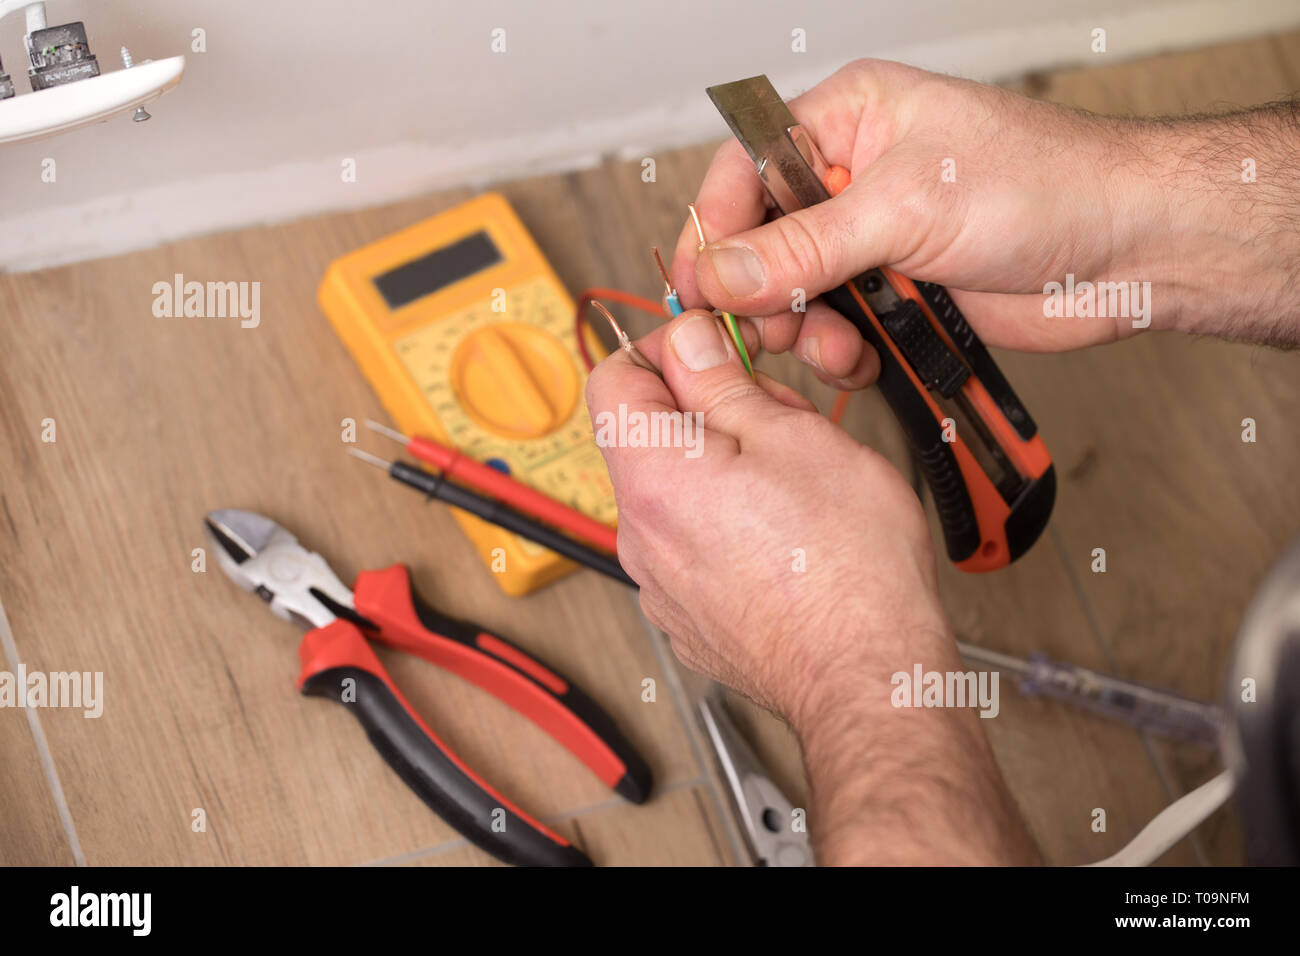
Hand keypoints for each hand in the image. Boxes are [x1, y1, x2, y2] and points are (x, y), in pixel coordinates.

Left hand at [586, 310, 1038, 862]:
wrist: (869, 677)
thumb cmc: (848, 569)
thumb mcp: (795, 437)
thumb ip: (723, 384)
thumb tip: (690, 343)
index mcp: (655, 478)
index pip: (612, 379)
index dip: (662, 350)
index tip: (713, 351)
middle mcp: (639, 535)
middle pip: (647, 438)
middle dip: (706, 412)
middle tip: (778, 420)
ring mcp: (659, 584)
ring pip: (673, 493)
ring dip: (718, 470)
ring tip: (791, 485)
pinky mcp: (685, 618)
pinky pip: (688, 547)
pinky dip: (722, 526)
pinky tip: (781, 537)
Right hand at [674, 59, 1299, 354]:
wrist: (1125, 249)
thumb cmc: (1043, 186)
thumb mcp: (904, 208)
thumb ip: (802, 246)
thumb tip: (720, 271)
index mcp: (848, 119)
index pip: (747, 170)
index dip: (715, 228)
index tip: (699, 285)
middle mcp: (852, 177)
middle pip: (760, 238)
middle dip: (756, 290)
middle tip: (759, 329)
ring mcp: (873, 238)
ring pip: (793, 292)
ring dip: (799, 328)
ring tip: (826, 344)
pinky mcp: (897, 291)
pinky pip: (837, 327)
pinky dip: (837, 350)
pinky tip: (858, 358)